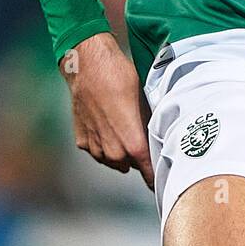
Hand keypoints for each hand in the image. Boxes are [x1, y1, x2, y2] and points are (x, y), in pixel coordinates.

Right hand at [59, 32, 154, 188]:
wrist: (89, 66)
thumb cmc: (121, 79)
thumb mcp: (145, 101)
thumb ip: (151, 128)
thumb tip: (160, 141)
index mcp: (133, 145)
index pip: (148, 173)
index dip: (156, 176)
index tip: (162, 179)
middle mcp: (113, 152)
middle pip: (130, 166)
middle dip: (136, 156)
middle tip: (140, 136)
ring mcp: (94, 148)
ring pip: (113, 160)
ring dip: (118, 150)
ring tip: (122, 127)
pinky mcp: (82, 141)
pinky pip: (97, 150)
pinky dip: (102, 142)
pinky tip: (106, 123)